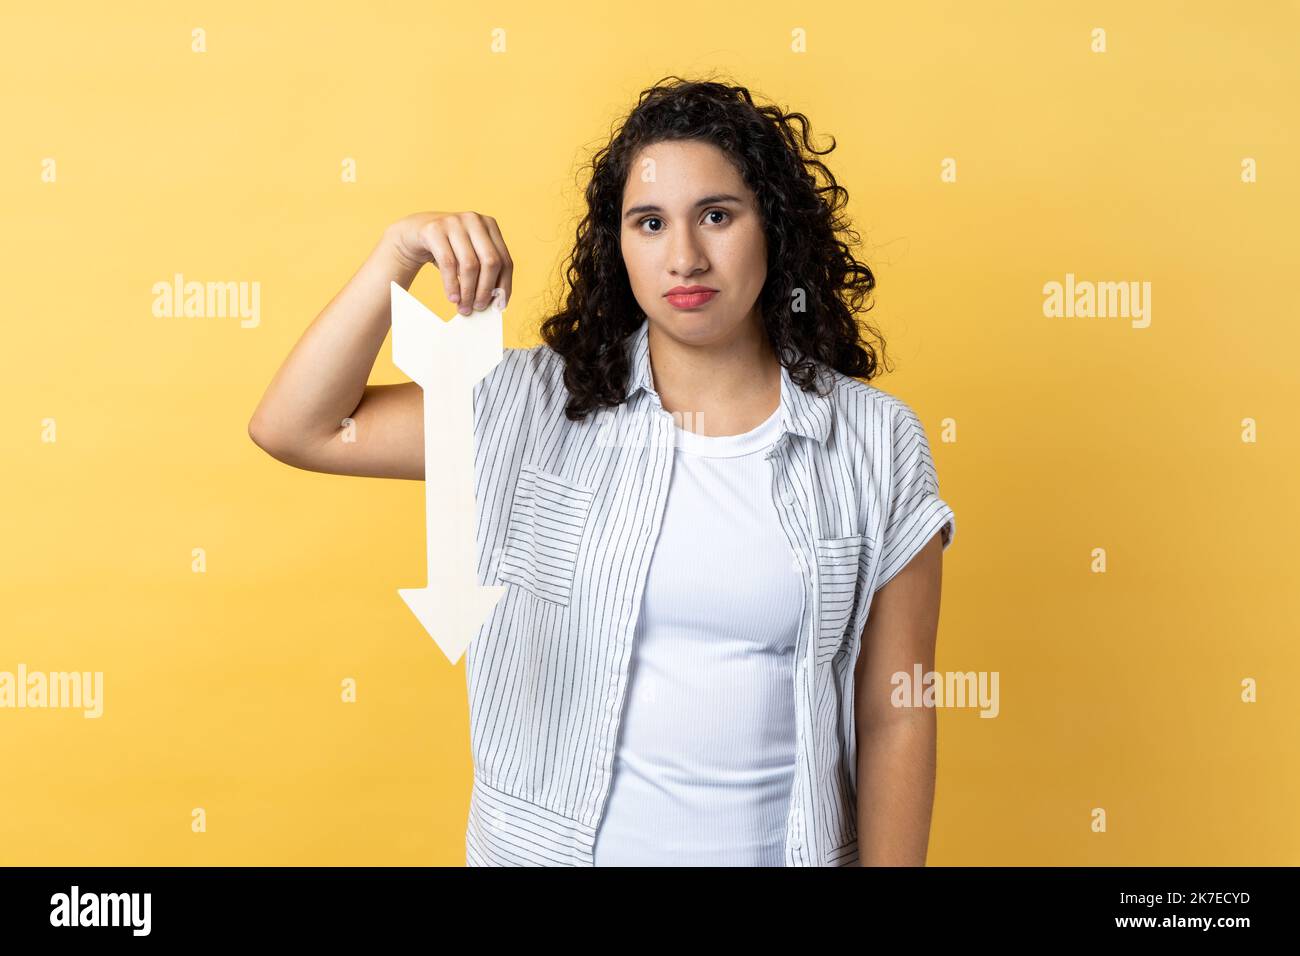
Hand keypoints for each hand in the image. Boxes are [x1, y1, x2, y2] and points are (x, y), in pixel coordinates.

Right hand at [387, 211, 513, 313]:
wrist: (415, 233)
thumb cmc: (449, 249)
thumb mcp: (469, 256)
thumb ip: (484, 272)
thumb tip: (495, 302)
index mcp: (490, 225)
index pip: (505, 260)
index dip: (504, 285)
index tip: (499, 305)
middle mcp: (474, 220)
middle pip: (490, 262)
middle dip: (486, 290)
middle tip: (479, 308)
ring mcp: (454, 222)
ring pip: (469, 264)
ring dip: (468, 291)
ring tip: (464, 307)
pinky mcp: (434, 229)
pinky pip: (448, 263)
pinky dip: (452, 285)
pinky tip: (453, 297)